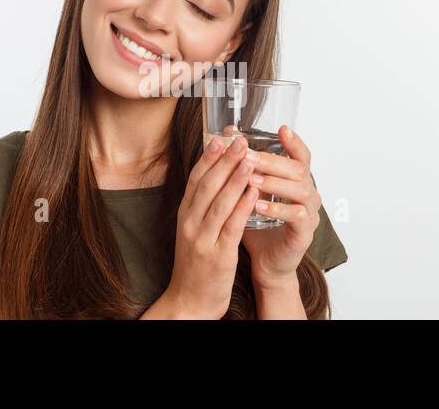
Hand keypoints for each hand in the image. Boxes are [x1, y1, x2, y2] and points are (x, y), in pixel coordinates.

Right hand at [154, 135, 258, 318]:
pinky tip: (253, 192)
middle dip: (224, 160)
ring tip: (250, 158)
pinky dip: (242, 206)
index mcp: (185, 215)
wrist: (189, 302)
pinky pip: (231, 225)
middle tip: (239, 140)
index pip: (196, 179)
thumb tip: (214, 179)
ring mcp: (202, 239)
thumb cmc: (195, 267)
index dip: (208, 157)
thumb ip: (202, 208)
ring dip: (235, 178)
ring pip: (219, 202)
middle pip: (207, 185)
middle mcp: (190, 224)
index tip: (220, 138)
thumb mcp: (193, 232)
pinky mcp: (218, 255)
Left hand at [241, 125, 321, 287]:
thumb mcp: (247, 192)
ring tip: (251, 180)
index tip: (282, 129)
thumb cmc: (256, 226)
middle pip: (298, 169)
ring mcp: (309, 213)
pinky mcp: (305, 233)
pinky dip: (277, 209)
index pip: (301, 156)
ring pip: (300, 189)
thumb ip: (242, 167)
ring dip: (274, 182)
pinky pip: (296, 215)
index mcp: (296, 182)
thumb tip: (226, 135)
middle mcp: (308, 194)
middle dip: (272, 161)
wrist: (264, 263)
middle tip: (248, 156)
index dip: (294, 142)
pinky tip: (257, 206)